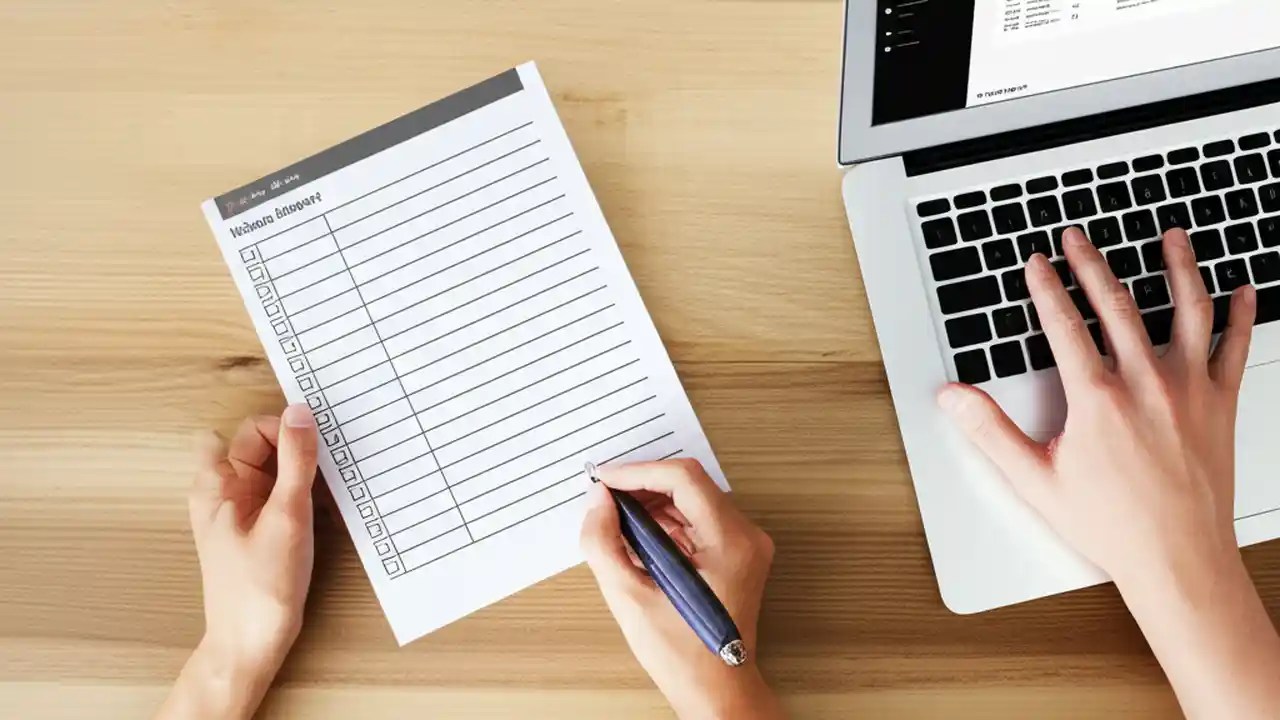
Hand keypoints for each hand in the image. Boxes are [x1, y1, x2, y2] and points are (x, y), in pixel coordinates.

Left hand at [156, 404, 318, 719]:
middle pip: (265, 446)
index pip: (253, 429)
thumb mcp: (287, 515)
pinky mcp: (259, 529)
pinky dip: (305, 495)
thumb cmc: (261, 585)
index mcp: (218, 483)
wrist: (252, 642)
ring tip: (330, 492)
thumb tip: (301, 412)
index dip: (285, 429)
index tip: (317, 446)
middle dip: (299, 450)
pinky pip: (283, 495)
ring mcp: (242, 511)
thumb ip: (296, 460)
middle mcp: (226, 491)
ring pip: (277, 470)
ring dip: (305, 474)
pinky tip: (326, 511)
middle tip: (330, 465)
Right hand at [579, 460, 782, 719]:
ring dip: (652, 503)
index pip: (682, 478)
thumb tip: (598, 503)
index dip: (637, 472)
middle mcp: (746, 536)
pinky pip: (698, 521)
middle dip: (642, 487)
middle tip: (604, 499)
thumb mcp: (630, 597)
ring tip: (615, 519)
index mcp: (729, 542)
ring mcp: (744, 545)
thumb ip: (604, 543)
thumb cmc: (684, 655)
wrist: (717, 691)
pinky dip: (666, 522)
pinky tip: (637, 536)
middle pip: (689, 485)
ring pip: (692, 500)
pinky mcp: (736, 555)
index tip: (604, 481)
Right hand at [940, 226, 1279, 717]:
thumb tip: (953, 396)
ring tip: (1171, 237)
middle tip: (1079, 238)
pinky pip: (1234, 347)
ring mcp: (1189, 390)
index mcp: (1097, 398)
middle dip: (1093, 264)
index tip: (1037, 262)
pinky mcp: (1222, 404)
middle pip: (1117, 304)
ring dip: (1177, 268)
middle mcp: (1146, 383)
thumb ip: (989, 432)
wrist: (1178, 559)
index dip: (1045, 287)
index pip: (1063, 325)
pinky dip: (1240, 314)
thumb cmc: (1111, 525)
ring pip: (1186, 310)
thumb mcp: (1034, 479)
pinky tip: (1243, 290)